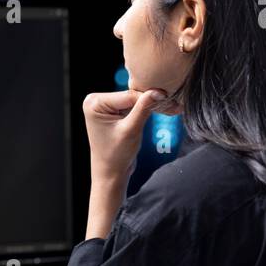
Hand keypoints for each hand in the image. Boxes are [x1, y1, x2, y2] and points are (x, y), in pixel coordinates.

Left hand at [82, 88, 167, 238]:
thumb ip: (143, 109)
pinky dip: (145, 110)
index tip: (168, 98)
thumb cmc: (116, 155)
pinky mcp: (113, 112)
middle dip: (149, 101)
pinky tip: (160, 109)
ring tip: (169, 106)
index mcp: (94, 102)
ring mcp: (105, 106)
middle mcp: (96, 101)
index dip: (148, 98)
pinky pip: (132, 106)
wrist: (111, 173)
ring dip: (149, 106)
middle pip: (130, 96)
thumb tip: (158, 91)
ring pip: (134, 100)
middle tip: (171, 102)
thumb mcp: (131, 129)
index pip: (128, 95)